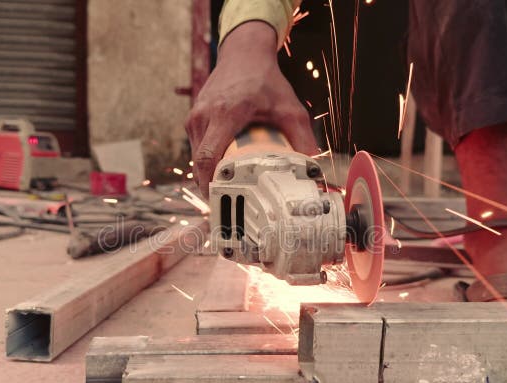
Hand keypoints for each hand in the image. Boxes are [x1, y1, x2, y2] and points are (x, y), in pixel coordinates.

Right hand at [186, 21, 317, 197]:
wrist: (244, 54)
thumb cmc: (265, 80)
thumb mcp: (289, 107)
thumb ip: (302, 137)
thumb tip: (313, 166)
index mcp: (225, 114)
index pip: (208, 158)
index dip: (210, 184)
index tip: (221, 201)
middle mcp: (204, 116)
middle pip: (200, 164)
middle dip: (212, 186)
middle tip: (229, 205)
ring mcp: (195, 117)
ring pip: (197, 157)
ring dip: (209, 174)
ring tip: (228, 191)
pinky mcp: (193, 118)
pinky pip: (197, 148)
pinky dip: (208, 161)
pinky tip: (223, 170)